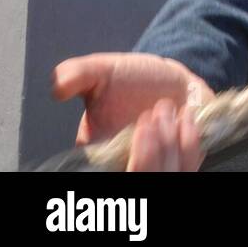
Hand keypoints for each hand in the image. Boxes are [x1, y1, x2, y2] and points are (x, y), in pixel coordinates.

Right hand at [52, 52, 210, 170]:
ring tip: (168, 109)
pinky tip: (186, 116)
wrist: (170, 79)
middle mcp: (127, 165)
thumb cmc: (132, 80)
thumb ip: (77, 74)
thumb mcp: (102, 70)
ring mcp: (156, 167)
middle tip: (151, 114)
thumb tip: (57, 85)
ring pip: (163, 175)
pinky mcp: (182, 164)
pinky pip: (188, 168)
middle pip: (137, 176)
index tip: (133, 127)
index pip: (101, 169)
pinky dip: (189, 143)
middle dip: (147, 151)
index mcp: (99, 153)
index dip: (117, 156)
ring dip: (169, 144)